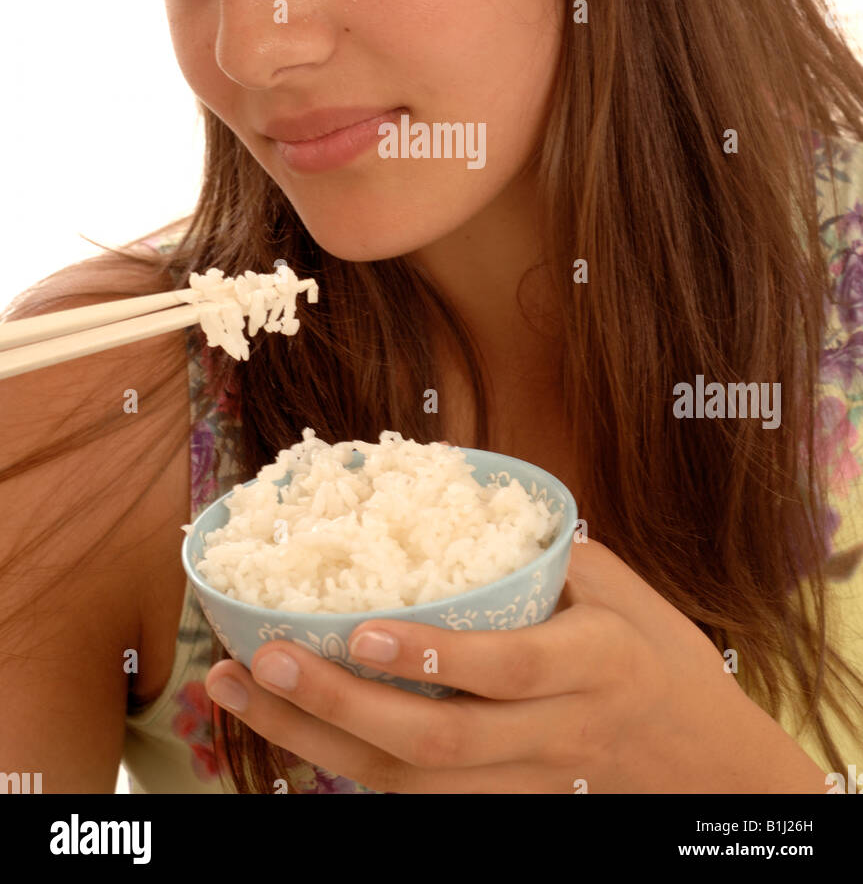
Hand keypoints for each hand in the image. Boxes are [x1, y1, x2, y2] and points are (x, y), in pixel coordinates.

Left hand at [205, 538, 827, 792]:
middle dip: (340, 706)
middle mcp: (557, 735)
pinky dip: (346, 768)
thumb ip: (551, 555)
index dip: (433, 657)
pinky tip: (289, 730)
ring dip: (318, 742)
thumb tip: (464, 498)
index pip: (508, 671)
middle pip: (440, 743)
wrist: (705, 766)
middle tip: (262, 659)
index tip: (359, 628)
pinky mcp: (505, 807)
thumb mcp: (625, 589)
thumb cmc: (663, 657)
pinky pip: (417, 801)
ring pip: (412, 785)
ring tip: (242, 692)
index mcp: (595, 664)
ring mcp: (528, 784)